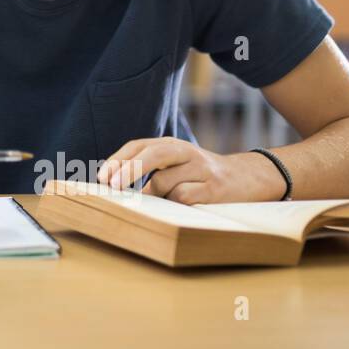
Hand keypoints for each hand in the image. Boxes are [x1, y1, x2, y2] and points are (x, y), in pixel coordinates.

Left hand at [96, 137, 287, 203]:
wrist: (246, 178)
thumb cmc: (198, 175)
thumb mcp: (174, 165)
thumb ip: (148, 170)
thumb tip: (114, 188)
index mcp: (170, 144)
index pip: (138, 146)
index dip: (118, 160)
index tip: (102, 178)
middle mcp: (184, 151)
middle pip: (152, 154)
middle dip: (129, 170)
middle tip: (111, 186)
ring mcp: (200, 168)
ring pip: (165, 183)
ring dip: (159, 196)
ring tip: (173, 197)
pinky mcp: (213, 187)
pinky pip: (182, 198)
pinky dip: (176, 204)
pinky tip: (189, 202)